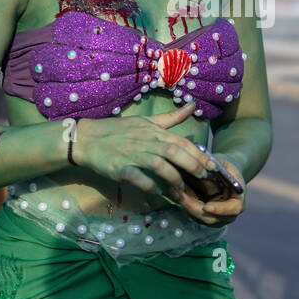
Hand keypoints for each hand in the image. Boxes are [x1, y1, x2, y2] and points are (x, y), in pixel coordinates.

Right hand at [71, 101, 213, 206]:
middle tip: (205, 179)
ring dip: (173, 179)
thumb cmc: (118, 130)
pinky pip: (137, 177)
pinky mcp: (119, 167)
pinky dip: (148, 185)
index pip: (181, 142)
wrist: (86, 139)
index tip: (213, 167)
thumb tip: (193, 105)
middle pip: (174, 152)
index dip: (198, 154)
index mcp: (153, 131)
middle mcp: (145, 141)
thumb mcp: (146, 121)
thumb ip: (171, 118)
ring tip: (182, 191)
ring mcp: (132, 154)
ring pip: (158, 165)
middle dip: (192, 166)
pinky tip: (157, 192)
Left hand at [178, 153, 244, 227]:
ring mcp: (215, 217)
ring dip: (186, 205)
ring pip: (199, 217)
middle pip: (211, 218)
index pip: (233, 209)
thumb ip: (217, 167)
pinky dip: (184, 203)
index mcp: (238, 200)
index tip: (206, 206)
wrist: (223, 172)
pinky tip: (176, 192)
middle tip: (180, 195)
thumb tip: (206, 167)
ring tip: (175, 190)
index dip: (220, 209)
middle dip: (193, 208)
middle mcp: (228, 213)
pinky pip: (192, 213)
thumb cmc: (225, 166)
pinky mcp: (203, 216)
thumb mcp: (225, 163)